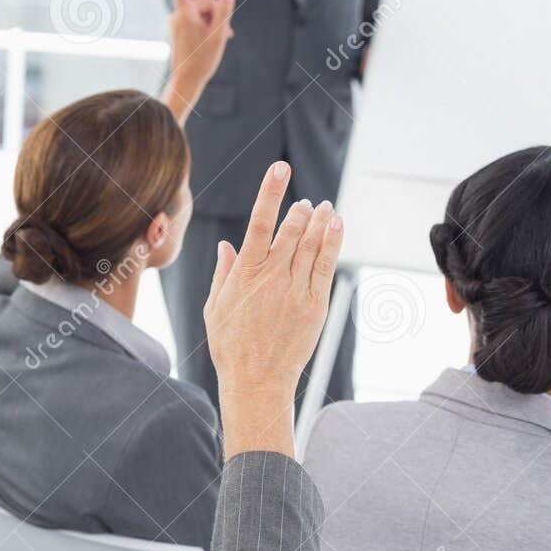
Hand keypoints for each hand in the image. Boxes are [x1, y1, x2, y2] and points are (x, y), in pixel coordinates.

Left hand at [162, 0, 234, 120]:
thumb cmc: (202, 59)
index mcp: (184, 14)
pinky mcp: (180, 28)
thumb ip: (223, 10)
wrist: (186, 81)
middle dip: (215, 12)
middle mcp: (178, 15)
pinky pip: (198, 18)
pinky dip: (207, 25)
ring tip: (216, 40)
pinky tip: (214, 39)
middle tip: (218, 33)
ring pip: (203, 10)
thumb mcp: (218, 34)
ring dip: (213, 21)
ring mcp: (178, 22)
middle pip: (204, 0)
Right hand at [205, 162, 343, 458]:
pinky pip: (326, 265)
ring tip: (325, 206)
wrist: (257, 381)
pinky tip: (335, 226)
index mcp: (244, 274)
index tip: (279, 169)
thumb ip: (223, 273)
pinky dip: (332, 242)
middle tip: (306, 201)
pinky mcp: (314, 305)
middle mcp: (272, 277)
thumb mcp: (215, 307)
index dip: (271, 193)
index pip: (259, 223)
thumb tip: (227, 245)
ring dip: (319, 221)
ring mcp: (295, 290)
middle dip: (300, 209)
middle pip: (291, 230)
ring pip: (312, 244)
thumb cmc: (230, 345)